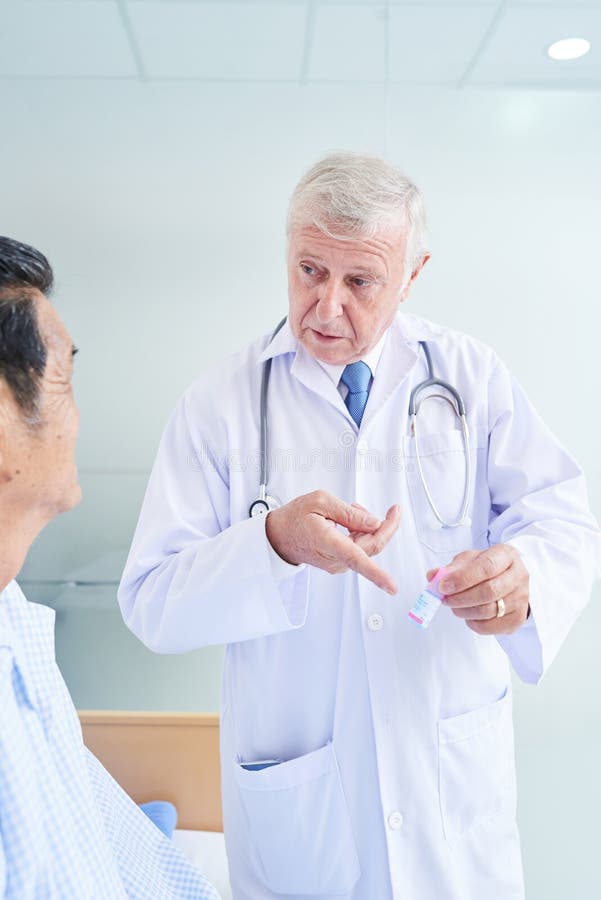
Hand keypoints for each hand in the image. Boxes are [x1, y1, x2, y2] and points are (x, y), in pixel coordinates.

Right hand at [266, 490, 400, 594]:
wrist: (278, 535)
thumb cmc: (295, 518)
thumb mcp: (320, 501)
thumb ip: (349, 512)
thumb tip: (373, 523)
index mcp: (329, 543)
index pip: (357, 560)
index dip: (377, 574)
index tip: (392, 586)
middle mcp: (335, 559)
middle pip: (372, 546)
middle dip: (385, 527)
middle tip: (393, 510)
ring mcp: (338, 564)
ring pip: (368, 547)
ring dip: (369, 528)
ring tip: (352, 511)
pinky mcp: (340, 564)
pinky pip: (361, 550)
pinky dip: (361, 534)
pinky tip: (349, 523)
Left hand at [427, 544, 529, 634]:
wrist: (509, 579)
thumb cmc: (487, 568)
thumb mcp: (469, 560)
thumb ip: (451, 568)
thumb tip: (432, 576)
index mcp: (506, 555)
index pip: (486, 567)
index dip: (462, 579)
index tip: (443, 586)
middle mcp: (518, 576)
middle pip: (489, 591)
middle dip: (461, 598)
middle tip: (445, 599)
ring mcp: (521, 598)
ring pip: (489, 611)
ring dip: (464, 611)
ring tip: (454, 606)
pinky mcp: (518, 618)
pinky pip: (491, 627)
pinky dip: (473, 623)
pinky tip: (468, 614)